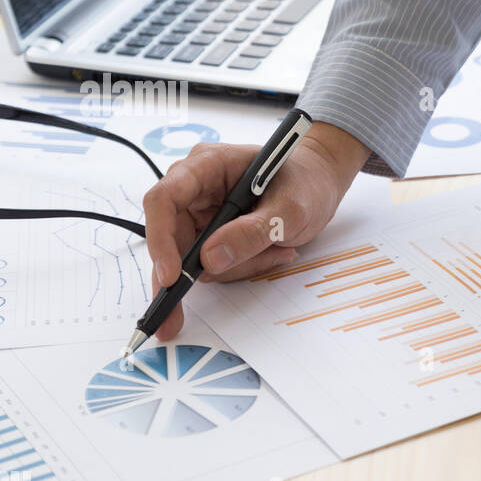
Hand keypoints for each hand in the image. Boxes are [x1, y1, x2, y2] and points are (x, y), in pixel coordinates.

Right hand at [142, 122, 369, 340]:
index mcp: (206, 165)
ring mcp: (202, 213)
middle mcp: (196, 188)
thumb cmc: (306, 182)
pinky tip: (273, 253)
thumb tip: (209, 260)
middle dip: (189, 271)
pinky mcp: (212, 233)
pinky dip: (241, 267)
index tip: (171, 276)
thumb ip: (253, 232)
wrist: (320, 184)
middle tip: (178, 314)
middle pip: (171, 236)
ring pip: (194, 258)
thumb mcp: (290, 208)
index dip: (161, 238)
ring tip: (277, 251)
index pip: (164, 199)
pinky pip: (212, 264)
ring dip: (234, 267)